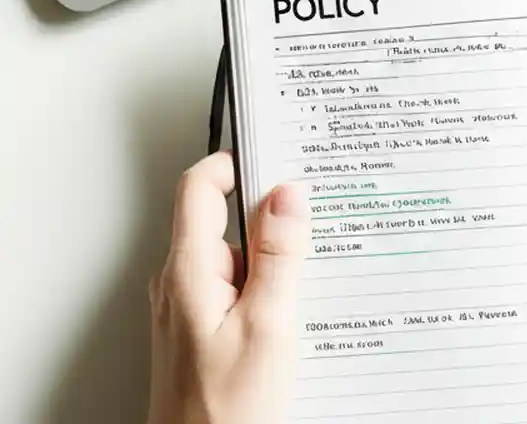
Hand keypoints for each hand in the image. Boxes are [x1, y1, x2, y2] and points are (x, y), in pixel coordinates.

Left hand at [147, 152, 309, 423]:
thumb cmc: (228, 412)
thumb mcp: (268, 325)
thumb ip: (277, 256)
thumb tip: (287, 196)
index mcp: (189, 272)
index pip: (200, 187)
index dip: (238, 162)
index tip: (279, 157)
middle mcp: (181, 284)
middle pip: (223, 218)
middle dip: (272, 213)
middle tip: (316, 214)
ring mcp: (192, 308)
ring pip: (237, 257)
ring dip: (277, 256)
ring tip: (317, 270)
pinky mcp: (206, 331)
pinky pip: (240, 289)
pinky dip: (271, 287)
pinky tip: (301, 308)